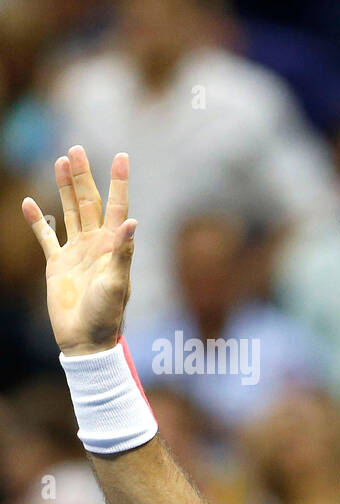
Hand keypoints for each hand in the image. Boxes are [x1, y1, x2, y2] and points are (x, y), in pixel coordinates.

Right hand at [20, 147, 135, 355]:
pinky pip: (46, 237)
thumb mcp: (117, 284)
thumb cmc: (107, 315)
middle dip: (84, 176)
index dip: (119, 182)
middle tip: (77, 149)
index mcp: (114, 247)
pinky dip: (37, 220)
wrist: (86, 339)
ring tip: (61, 162)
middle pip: (90, 202)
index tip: (122, 157)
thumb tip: (132, 223)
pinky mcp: (58, 265)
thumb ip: (124, 254)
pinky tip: (29, 202)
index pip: (117, 207)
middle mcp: (97, 245)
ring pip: (71, 212)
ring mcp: (77, 252)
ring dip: (65, 188)